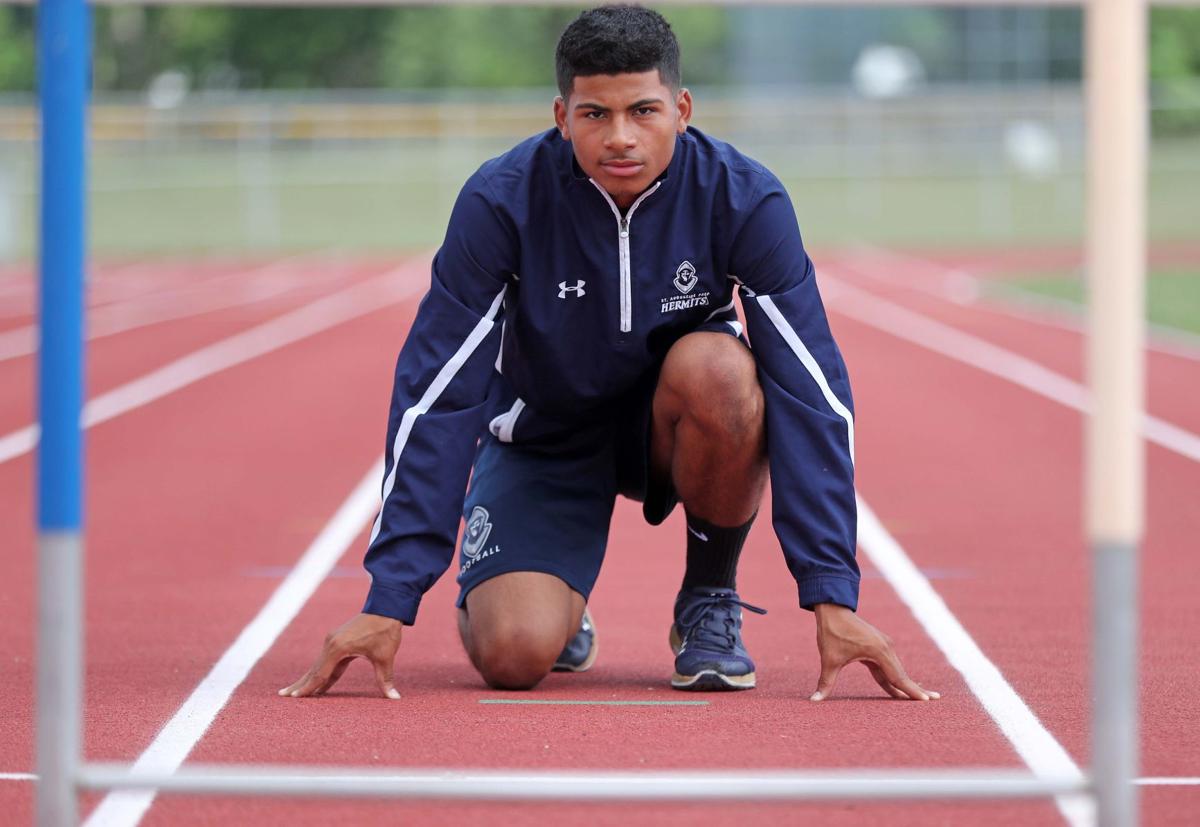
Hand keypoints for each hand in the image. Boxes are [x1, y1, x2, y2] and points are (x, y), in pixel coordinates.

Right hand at [279, 613, 403, 699]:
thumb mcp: (385, 657)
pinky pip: (326, 661)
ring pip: (318, 665)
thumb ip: (385, 679)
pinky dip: (321, 672)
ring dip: (309, 679)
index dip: (309, 688)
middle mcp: (331, 644)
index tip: (295, 698)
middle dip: (300, 684)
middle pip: (314, 669)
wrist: (387, 608)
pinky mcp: (337, 641)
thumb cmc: (385, 632)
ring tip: (294, 692)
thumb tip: (395, 698)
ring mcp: (333, 641)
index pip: (320, 673)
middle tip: (283, 696)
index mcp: (338, 648)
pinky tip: (317, 684)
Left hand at [809, 603, 938, 701]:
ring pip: (895, 671)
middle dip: (915, 689)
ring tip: (921, 697)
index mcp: (878, 651)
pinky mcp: (879, 646)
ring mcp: (884, 646)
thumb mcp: (829, 660)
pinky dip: (894, 678)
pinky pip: (888, 666)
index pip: (897, 676)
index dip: (911, 690)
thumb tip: (813, 700)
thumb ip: (825, 682)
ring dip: (905, 684)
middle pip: (901, 674)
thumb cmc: (832, 633)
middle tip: (935, 700)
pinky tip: (899, 690)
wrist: (833, 610)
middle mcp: (886, 648)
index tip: (926, 700)